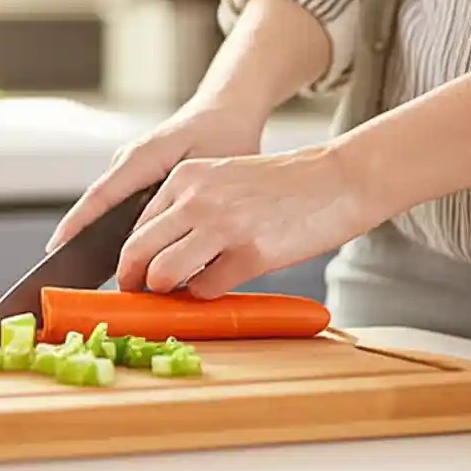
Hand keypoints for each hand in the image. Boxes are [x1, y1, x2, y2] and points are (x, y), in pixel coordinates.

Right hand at [46, 99, 266, 252]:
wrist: (226, 108)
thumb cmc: (224, 134)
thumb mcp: (211, 172)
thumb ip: (187, 207)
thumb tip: (171, 248)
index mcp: (141, 157)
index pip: (100, 196)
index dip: (77, 225)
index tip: (57, 250)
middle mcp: (127, 162)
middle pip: (96, 206)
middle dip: (80, 240)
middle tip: (72, 275)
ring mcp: (129, 168)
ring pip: (107, 209)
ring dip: (100, 237)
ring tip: (94, 271)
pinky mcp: (137, 176)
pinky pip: (120, 205)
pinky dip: (120, 229)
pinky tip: (131, 254)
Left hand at [115, 145, 381, 298]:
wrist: (338, 179)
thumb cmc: (280, 186)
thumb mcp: (222, 179)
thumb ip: (187, 207)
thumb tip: (153, 253)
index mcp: (185, 177)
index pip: (136, 225)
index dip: (132, 257)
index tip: (134, 275)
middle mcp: (196, 199)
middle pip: (137, 251)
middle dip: (134, 279)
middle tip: (139, 293)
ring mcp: (222, 226)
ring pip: (162, 273)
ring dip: (166, 290)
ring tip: (180, 291)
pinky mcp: (250, 254)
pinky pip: (205, 288)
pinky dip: (207, 294)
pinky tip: (221, 283)